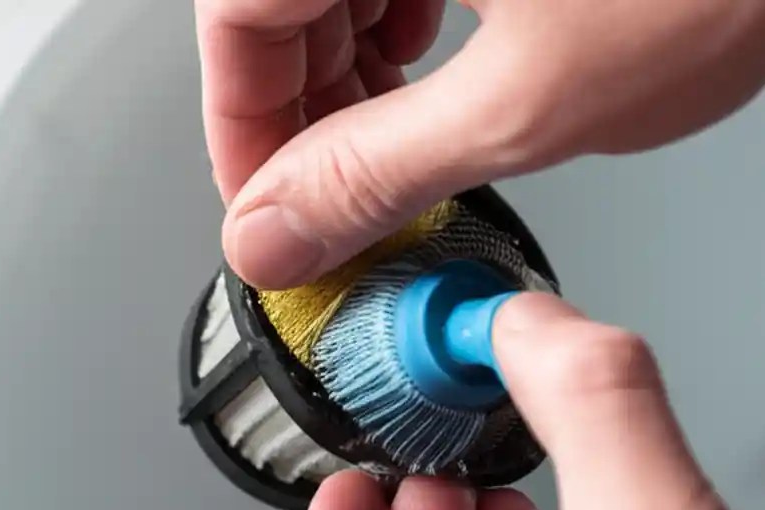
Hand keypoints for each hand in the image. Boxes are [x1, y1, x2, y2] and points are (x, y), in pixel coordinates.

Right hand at [194, 0, 764, 288]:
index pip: (235, 19)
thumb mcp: (529, 105)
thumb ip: (381, 174)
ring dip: (350, 71)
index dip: (241, 132)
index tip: (270, 213)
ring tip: (394, 145)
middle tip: (334, 198)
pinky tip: (436, 67)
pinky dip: (404, 24)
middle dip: (300, 111)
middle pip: (278, 1)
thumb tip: (281, 230)